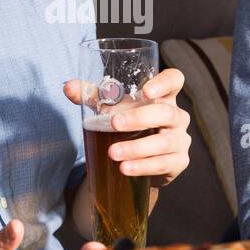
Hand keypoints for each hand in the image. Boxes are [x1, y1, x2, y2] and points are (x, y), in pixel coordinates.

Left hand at [64, 67, 191, 188]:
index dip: (164, 83)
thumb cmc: (128, 123)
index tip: (146, 91)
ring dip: (137, 148)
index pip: (174, 80)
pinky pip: (164, 164)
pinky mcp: (178, 162)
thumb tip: (68, 87)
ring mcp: (180, 140)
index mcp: (164, 96)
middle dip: (139, 118)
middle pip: (166, 113)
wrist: (140, 161)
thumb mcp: (111, 108)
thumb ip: (92, 95)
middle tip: (114, 124)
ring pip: (164, 142)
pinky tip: (125, 168)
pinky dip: (143, 167)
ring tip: (112, 153)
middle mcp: (177, 116)